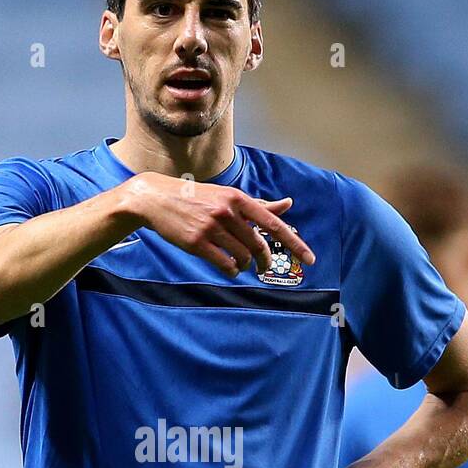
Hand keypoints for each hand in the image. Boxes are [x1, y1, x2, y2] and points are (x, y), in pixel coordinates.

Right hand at [122, 172, 314, 277]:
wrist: (157, 199)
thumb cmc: (197, 198)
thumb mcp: (228, 197)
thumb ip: (259, 204)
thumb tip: (289, 203)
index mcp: (238, 199)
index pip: (273, 224)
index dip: (295, 243)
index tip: (310, 259)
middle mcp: (227, 211)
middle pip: (258, 245)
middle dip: (265, 260)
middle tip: (264, 267)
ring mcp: (211, 227)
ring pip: (242, 257)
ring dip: (245, 266)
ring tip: (239, 264)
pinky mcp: (197, 243)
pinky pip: (225, 265)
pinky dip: (231, 271)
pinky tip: (228, 268)